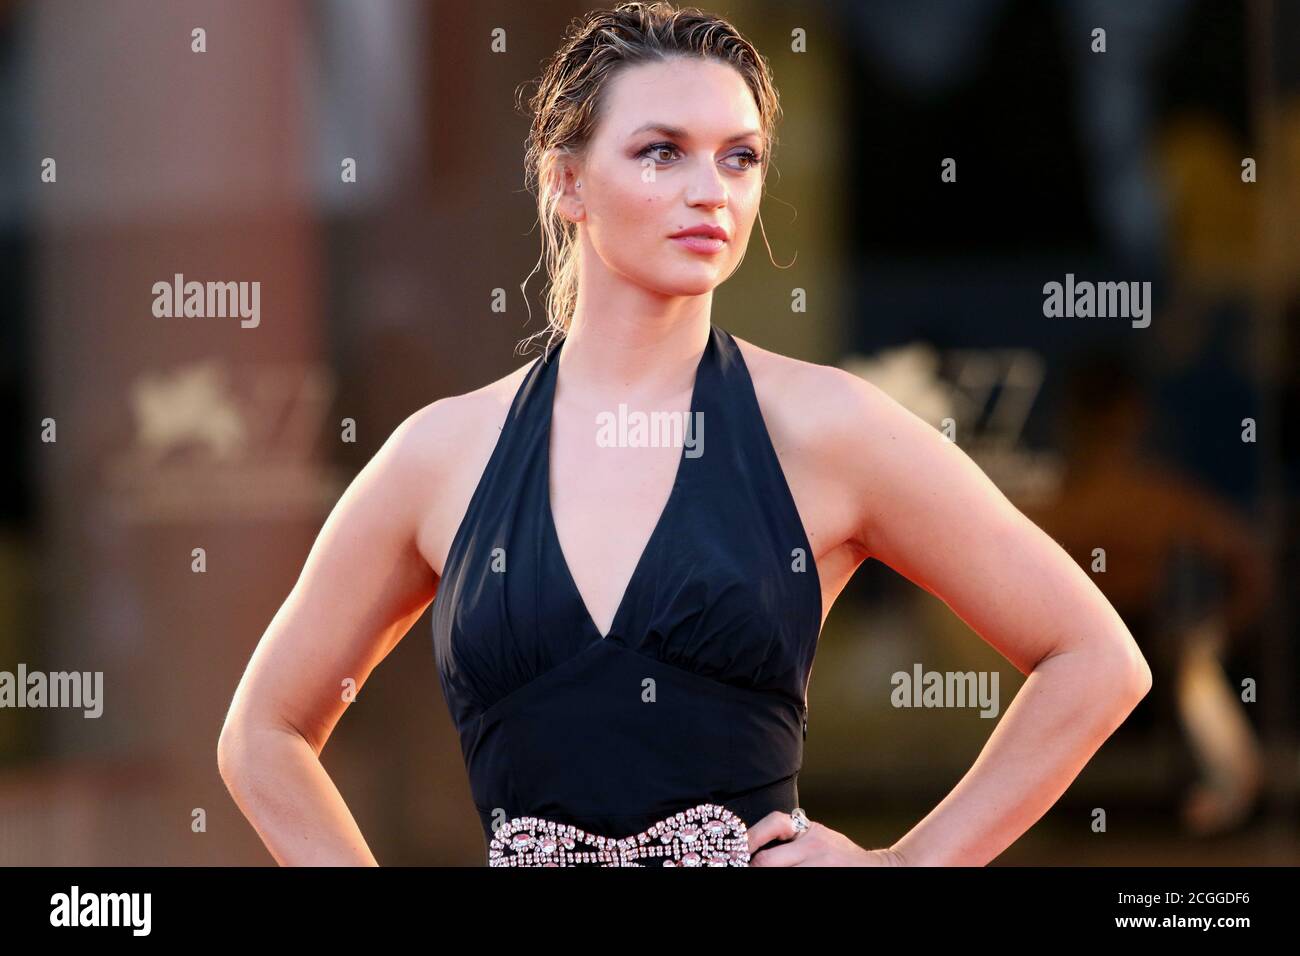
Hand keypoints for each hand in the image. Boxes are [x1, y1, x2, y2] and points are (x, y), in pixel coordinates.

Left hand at [746, 810, 904, 865]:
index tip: (736, 850)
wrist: (872, 868)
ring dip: (766, 874)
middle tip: (744, 867)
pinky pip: (794, 882)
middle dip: (753, 866)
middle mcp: (812, 845)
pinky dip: (785, 880)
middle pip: (767, 860)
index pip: (772, 825)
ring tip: (757, 871)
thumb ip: (790, 837)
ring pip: (778, 874)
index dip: (750, 838)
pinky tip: (785, 877)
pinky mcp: (821, 879)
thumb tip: (753, 846)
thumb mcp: (816, 835)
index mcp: (808, 830)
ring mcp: (817, 866)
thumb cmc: (837, 853)